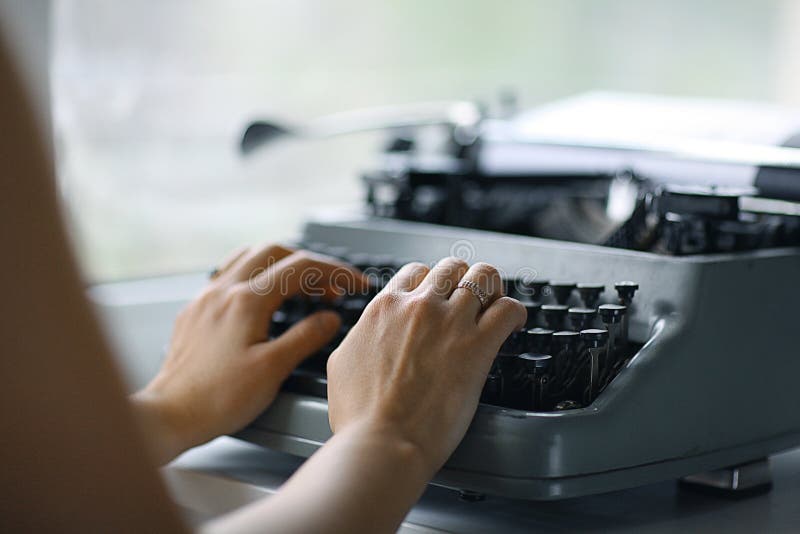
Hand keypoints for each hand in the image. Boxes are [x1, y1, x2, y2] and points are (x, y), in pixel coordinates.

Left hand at [131, 244, 365, 463]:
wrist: (171, 414)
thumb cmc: (218, 399)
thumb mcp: (273, 370)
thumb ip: (306, 337)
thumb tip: (329, 318)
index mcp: (246, 302)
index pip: (301, 268)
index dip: (335, 272)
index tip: (354, 283)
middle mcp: (223, 291)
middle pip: (275, 252)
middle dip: (310, 264)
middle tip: (330, 287)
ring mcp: (206, 298)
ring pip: (248, 257)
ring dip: (280, 263)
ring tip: (300, 285)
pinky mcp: (195, 311)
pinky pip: (228, 274)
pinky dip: (254, 275)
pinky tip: (261, 296)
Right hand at [326, 257, 525, 473]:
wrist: (382, 441)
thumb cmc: (360, 415)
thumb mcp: (342, 361)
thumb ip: (360, 336)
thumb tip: (365, 333)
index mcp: (385, 307)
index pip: (415, 272)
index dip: (430, 284)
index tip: (439, 298)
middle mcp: (419, 306)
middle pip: (452, 268)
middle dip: (463, 280)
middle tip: (471, 300)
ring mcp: (450, 322)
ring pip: (483, 277)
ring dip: (492, 289)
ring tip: (495, 306)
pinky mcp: (478, 345)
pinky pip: (508, 309)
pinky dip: (515, 312)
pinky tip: (513, 323)